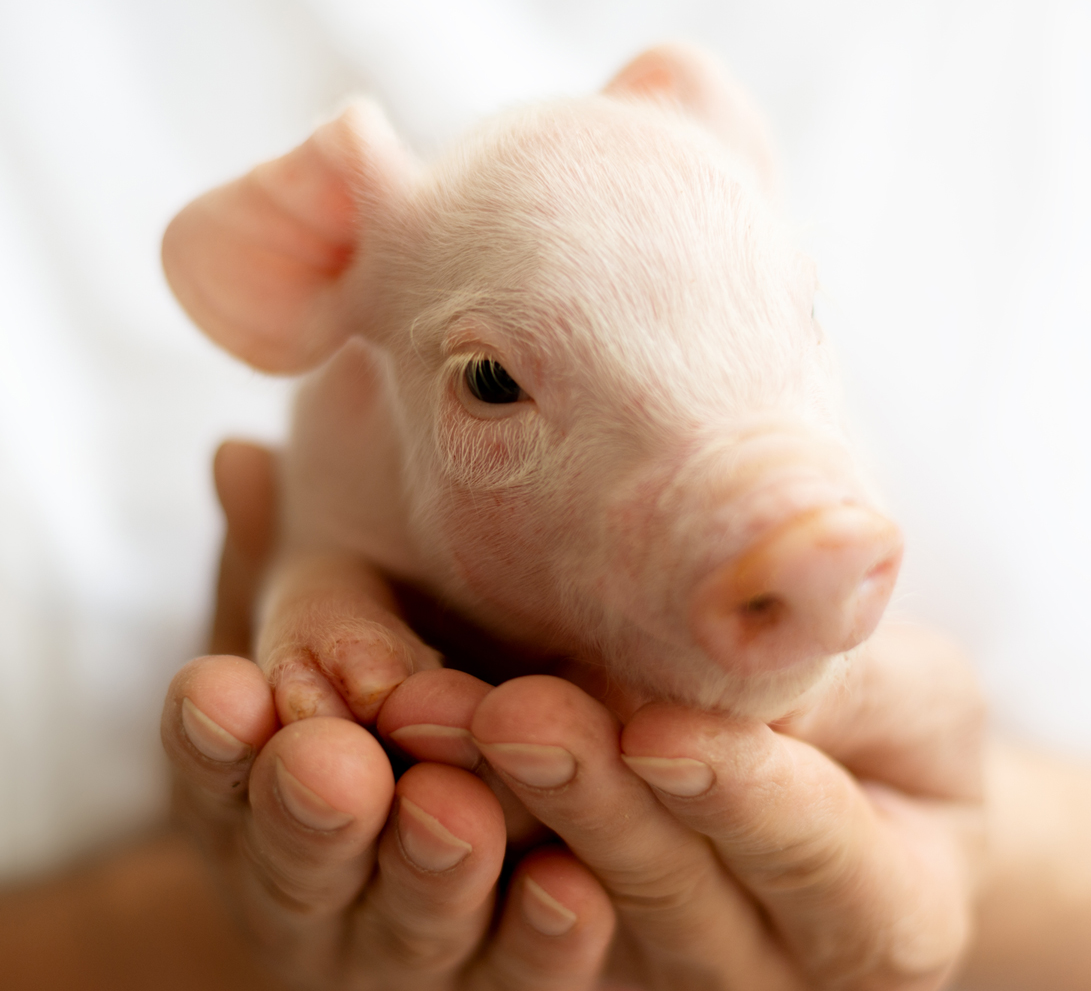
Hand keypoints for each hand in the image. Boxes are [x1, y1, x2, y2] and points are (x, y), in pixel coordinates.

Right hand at [164, 441, 616, 989]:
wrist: (504, 810)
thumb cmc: (399, 697)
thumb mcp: (335, 630)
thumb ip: (294, 573)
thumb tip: (242, 458)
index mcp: (257, 801)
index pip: (214, 774)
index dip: (211, 740)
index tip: (219, 688)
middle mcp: (321, 890)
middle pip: (304, 862)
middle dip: (314, 813)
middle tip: (334, 763)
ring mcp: (413, 948)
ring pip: (414, 924)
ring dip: (432, 871)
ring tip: (453, 810)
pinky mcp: (511, 982)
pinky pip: (526, 971)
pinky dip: (543, 937)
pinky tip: (573, 888)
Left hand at [381, 621, 990, 990]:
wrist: (847, 782)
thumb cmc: (898, 730)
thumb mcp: (915, 694)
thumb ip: (850, 690)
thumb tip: (761, 643)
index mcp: (887, 920)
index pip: (812, 854)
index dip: (737, 792)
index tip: (657, 724)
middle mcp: (772, 973)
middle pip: (674, 897)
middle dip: (591, 799)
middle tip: (513, 712)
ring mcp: (664, 976)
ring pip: (570, 914)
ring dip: (493, 819)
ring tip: (427, 719)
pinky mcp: (572, 956)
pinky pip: (490, 915)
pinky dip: (431, 838)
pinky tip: (377, 759)